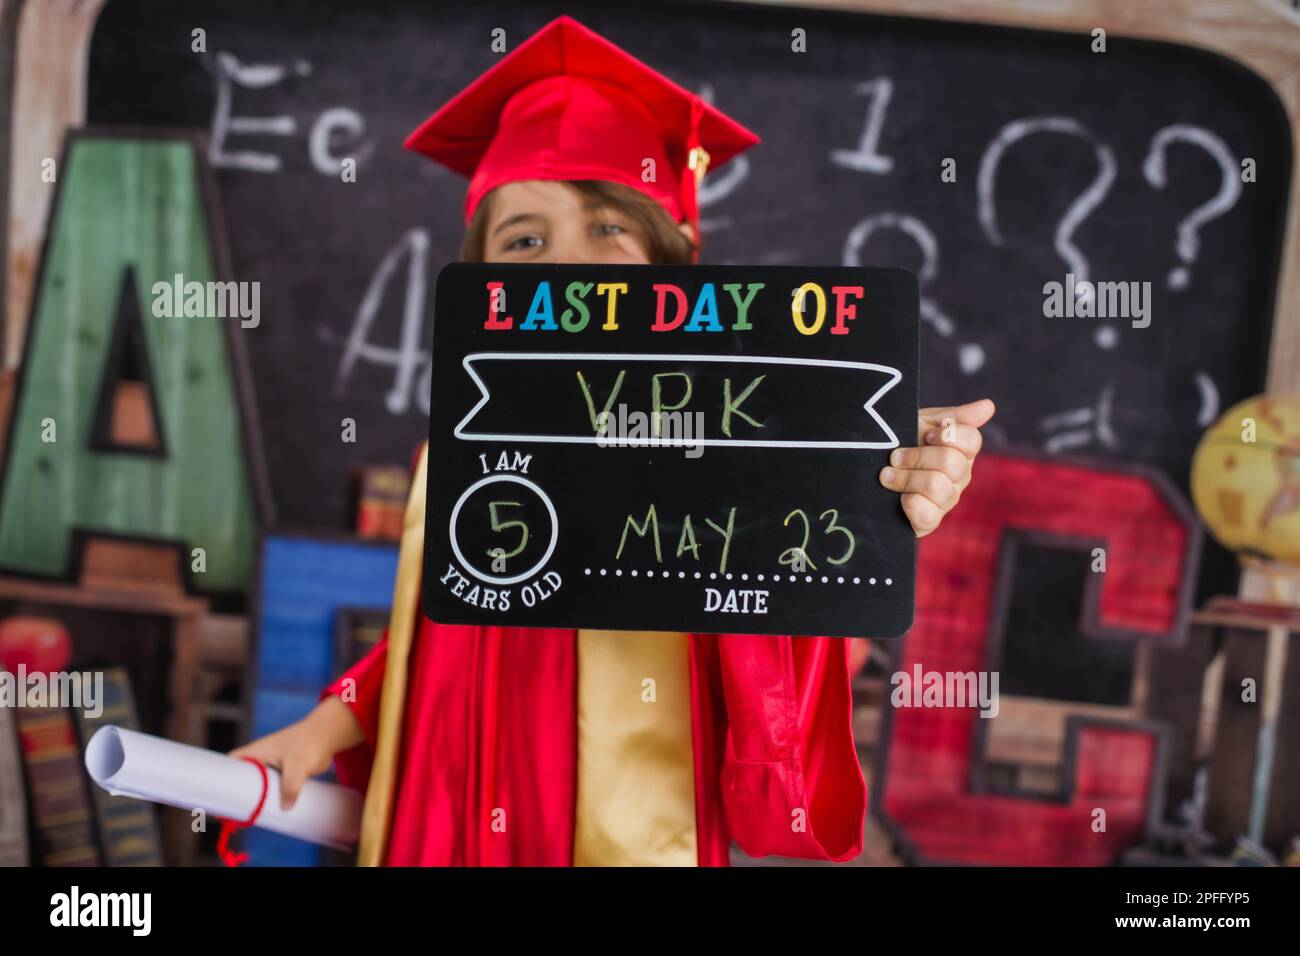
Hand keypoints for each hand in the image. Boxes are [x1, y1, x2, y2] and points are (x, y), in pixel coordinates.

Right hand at [229, 698, 354, 809]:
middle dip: (235, 796)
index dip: (219, 780)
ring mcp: (271, 767)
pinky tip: (267, 813)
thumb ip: (291, 786)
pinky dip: (266, 799)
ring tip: (247, 818)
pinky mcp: (282, 774)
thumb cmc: (309, 744)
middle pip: (239, 779)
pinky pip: (269, 789)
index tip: (218, 801)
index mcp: (255, 752)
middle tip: (232, 816)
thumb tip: (286, 808)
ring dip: (252, 799)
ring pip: (255, 786)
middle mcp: (259, 759)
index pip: (229, 765)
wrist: (328, 737)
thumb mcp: (298, 766)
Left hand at [879, 399, 994, 537]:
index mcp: (961, 452)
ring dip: (906, 478)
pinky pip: (927, 514)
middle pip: (953, 462)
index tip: (925, 435)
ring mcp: (946, 501)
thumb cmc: (899, 445)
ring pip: (938, 486)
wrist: (868, 472)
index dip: (947, 435)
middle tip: (895, 456)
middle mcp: (959, 477)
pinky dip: (909, 503)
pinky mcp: (928, 521)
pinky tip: (898, 497)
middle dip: (917, 456)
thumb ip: (953, 417)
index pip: (972, 440)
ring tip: (888, 475)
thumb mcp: (921, 424)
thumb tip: (988, 406)